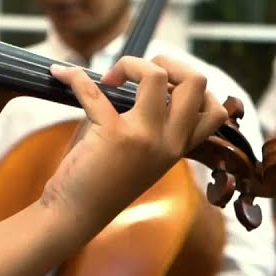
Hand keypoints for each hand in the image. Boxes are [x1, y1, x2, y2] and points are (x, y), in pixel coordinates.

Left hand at [41, 54, 228, 228]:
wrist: (75, 214)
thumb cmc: (102, 181)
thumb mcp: (140, 155)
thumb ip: (150, 126)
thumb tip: (132, 81)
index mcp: (179, 148)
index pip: (215, 110)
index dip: (191, 86)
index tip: (160, 86)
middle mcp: (170, 142)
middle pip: (196, 82)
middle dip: (167, 62)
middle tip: (136, 72)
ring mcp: (145, 137)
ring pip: (155, 75)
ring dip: (130, 63)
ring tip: (109, 78)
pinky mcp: (113, 134)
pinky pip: (94, 89)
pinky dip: (74, 76)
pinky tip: (60, 75)